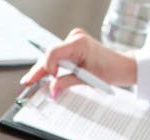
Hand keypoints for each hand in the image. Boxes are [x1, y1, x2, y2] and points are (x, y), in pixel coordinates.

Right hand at [20, 28, 136, 96]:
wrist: (122, 66)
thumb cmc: (111, 69)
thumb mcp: (87, 79)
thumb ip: (66, 83)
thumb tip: (52, 90)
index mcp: (78, 43)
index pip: (53, 53)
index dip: (47, 67)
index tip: (49, 80)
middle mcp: (74, 39)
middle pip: (50, 55)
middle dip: (40, 70)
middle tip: (27, 82)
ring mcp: (73, 42)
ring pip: (52, 57)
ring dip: (45, 70)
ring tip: (33, 81)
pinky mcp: (73, 48)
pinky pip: (58, 58)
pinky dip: (52, 68)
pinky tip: (45, 77)